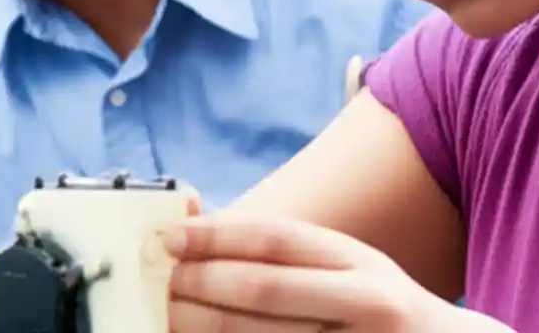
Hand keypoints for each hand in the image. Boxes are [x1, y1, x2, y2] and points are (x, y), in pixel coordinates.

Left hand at [163, 214, 511, 331]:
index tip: (172, 237)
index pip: (277, 240)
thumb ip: (282, 250)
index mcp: (360, 262)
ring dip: (204, 325)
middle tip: (162, 278)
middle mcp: (367, 303)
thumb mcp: (346, 268)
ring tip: (169, 313)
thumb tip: (195, 217)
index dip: (218, 236)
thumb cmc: (376, 311)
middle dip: (202, 283)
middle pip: (265, 289)